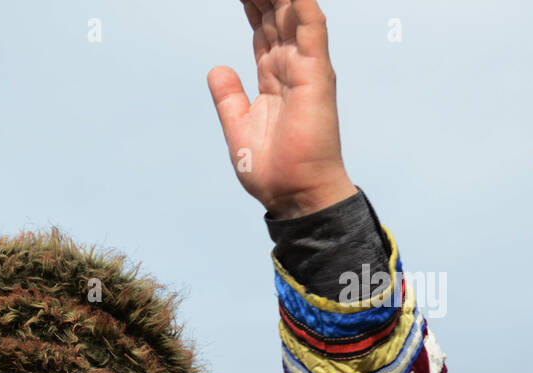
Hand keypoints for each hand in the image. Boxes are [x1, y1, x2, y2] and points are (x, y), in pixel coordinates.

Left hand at [207, 0, 356, 218]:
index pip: (262, 30)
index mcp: (273, 78)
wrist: (293, 194)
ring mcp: (305, 68)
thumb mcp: (237, 126)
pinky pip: (311, 29)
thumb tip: (217, 68)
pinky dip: (304, 4)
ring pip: (293, 13)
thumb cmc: (273, 169)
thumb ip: (228, 96)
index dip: (252, 4)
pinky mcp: (316, 74)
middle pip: (276, 14)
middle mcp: (291, 67)